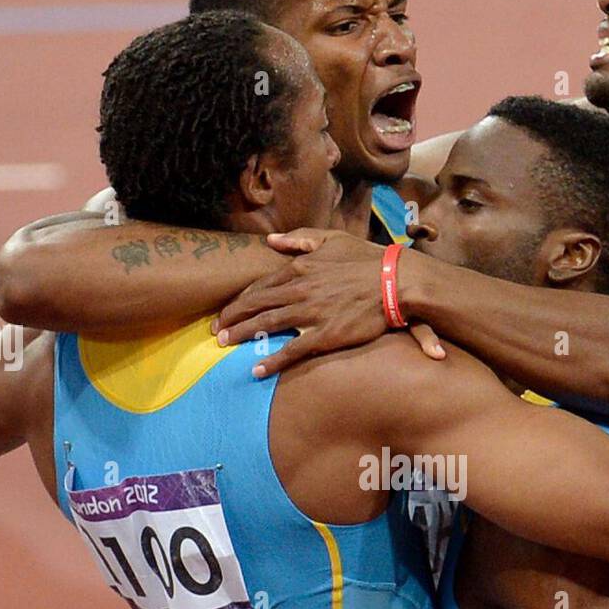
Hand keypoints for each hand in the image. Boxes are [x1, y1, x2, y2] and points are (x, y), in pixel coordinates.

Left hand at [211, 230, 443, 376]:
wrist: (394, 281)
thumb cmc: (367, 259)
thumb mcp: (332, 239)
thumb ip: (300, 238)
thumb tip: (272, 240)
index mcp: (300, 267)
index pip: (261, 286)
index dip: (240, 300)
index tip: (226, 310)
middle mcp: (299, 290)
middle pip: (256, 305)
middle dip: (231, 318)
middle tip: (214, 331)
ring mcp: (311, 313)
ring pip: (267, 325)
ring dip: (242, 336)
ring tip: (224, 345)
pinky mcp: (325, 334)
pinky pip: (292, 350)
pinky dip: (272, 361)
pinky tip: (256, 370)